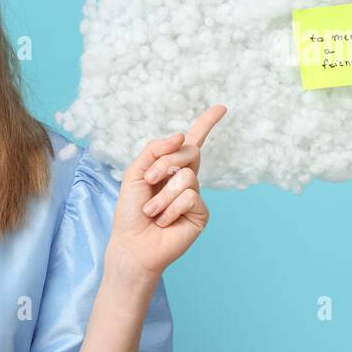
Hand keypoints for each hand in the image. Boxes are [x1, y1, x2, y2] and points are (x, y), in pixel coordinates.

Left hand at [108, 104, 226, 278]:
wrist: (132, 244)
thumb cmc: (130, 212)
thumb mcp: (135, 174)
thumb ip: (154, 151)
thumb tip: (181, 135)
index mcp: (169, 169)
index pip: (190, 143)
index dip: (206, 124)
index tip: (221, 107)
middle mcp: (185, 179)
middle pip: (189, 151)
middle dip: (165, 163)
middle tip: (149, 181)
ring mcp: (195, 196)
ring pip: (186, 176)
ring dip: (162, 195)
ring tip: (152, 211)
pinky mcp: (201, 213)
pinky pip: (190, 197)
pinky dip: (171, 208)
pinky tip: (165, 221)